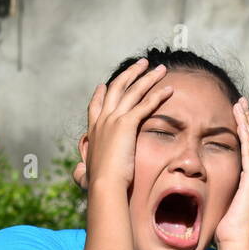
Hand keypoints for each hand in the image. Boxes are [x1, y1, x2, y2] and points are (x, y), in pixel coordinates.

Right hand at [71, 59, 173, 192]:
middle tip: (141, 63)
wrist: (104, 185)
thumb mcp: (84, 175)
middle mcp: (102, 120)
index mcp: (93, 131)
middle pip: (116, 88)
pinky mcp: (127, 124)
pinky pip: (146, 104)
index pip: (96, 105)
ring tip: (160, 68)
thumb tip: (79, 172)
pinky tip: (169, 89)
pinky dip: (158, 95)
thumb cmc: (96, 185)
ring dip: (147, 77)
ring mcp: (114, 119)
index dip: (101, 93)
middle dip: (130, 73)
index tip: (104, 84)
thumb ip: (81, 172)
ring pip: (133, 91)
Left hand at [214, 98, 248, 249]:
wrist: (235, 244)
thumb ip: (219, 193)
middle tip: (241, 102)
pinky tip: (240, 121)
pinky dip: (246, 135)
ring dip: (247, 122)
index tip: (236, 116)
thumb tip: (203, 188)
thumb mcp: (221, 205)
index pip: (247, 151)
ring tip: (240, 105)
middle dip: (247, 121)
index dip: (243, 132)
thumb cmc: (225, 231)